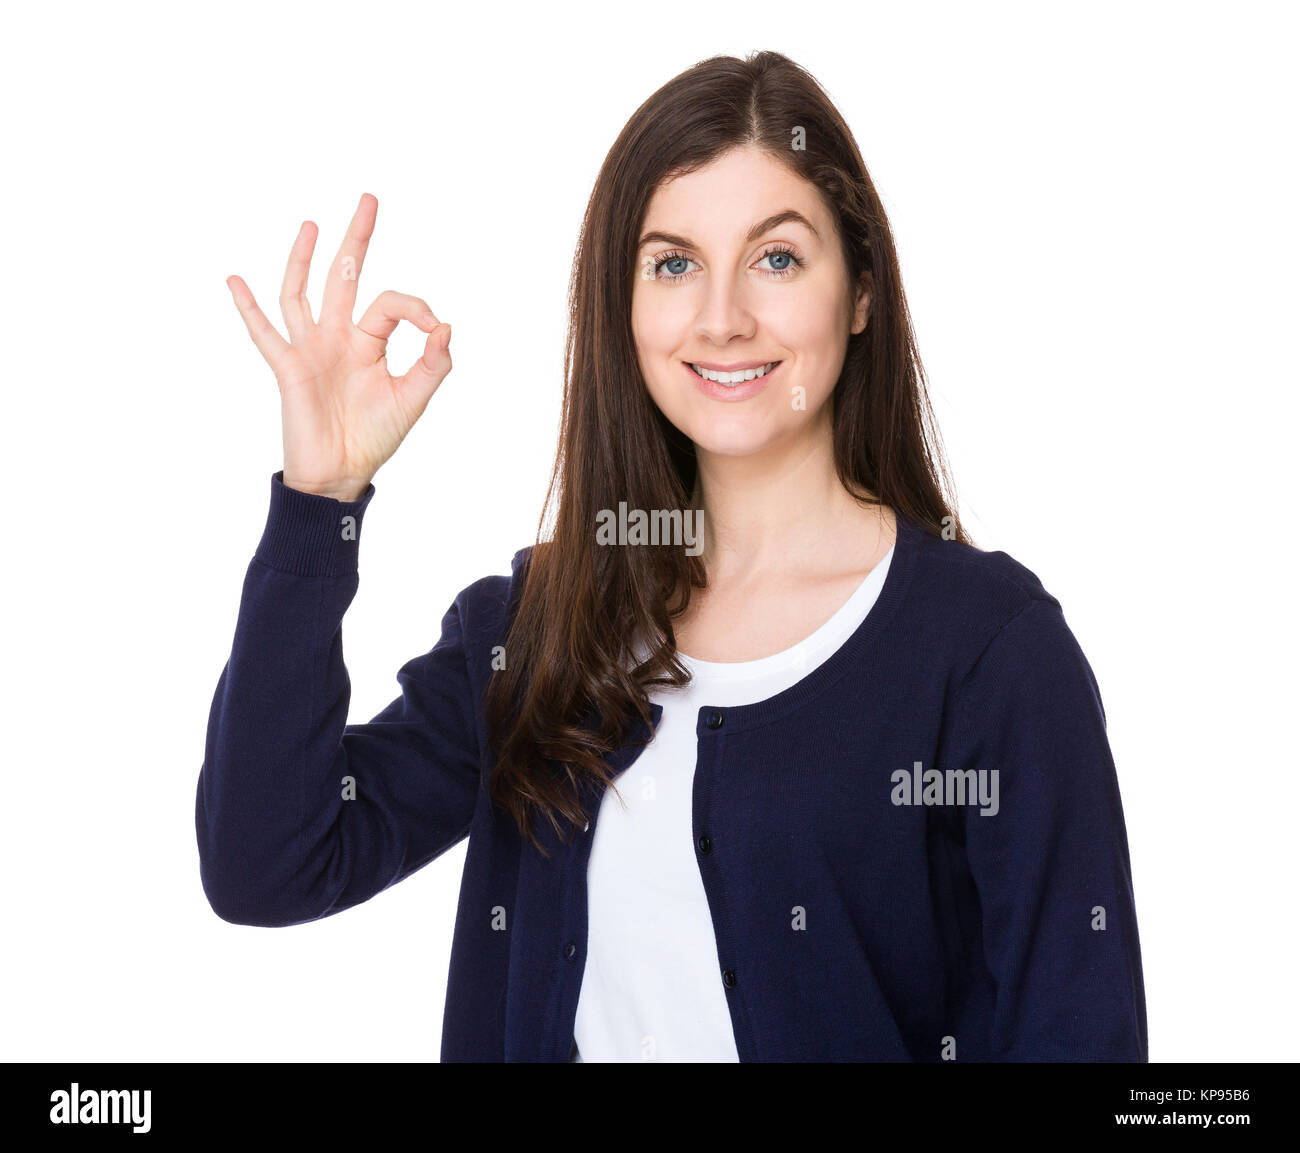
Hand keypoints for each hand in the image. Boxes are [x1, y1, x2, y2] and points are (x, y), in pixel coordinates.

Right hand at [226, 192, 451, 501]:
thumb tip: (446, 325)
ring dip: (304, 259)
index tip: (434, 329)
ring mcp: (310, 349)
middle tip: (369, 200)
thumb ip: (434, 364)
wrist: (341, 473)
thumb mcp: (414, 399)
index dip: (417, 308)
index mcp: (369, 342)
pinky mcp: (289, 367)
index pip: (390, 303)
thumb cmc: (374, 437)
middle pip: (345, 277)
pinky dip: (247, 308)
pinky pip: (264, 333)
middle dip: (357, 240)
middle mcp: (338, 338)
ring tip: (312, 225)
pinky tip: (234, 280)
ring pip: (302, 293)